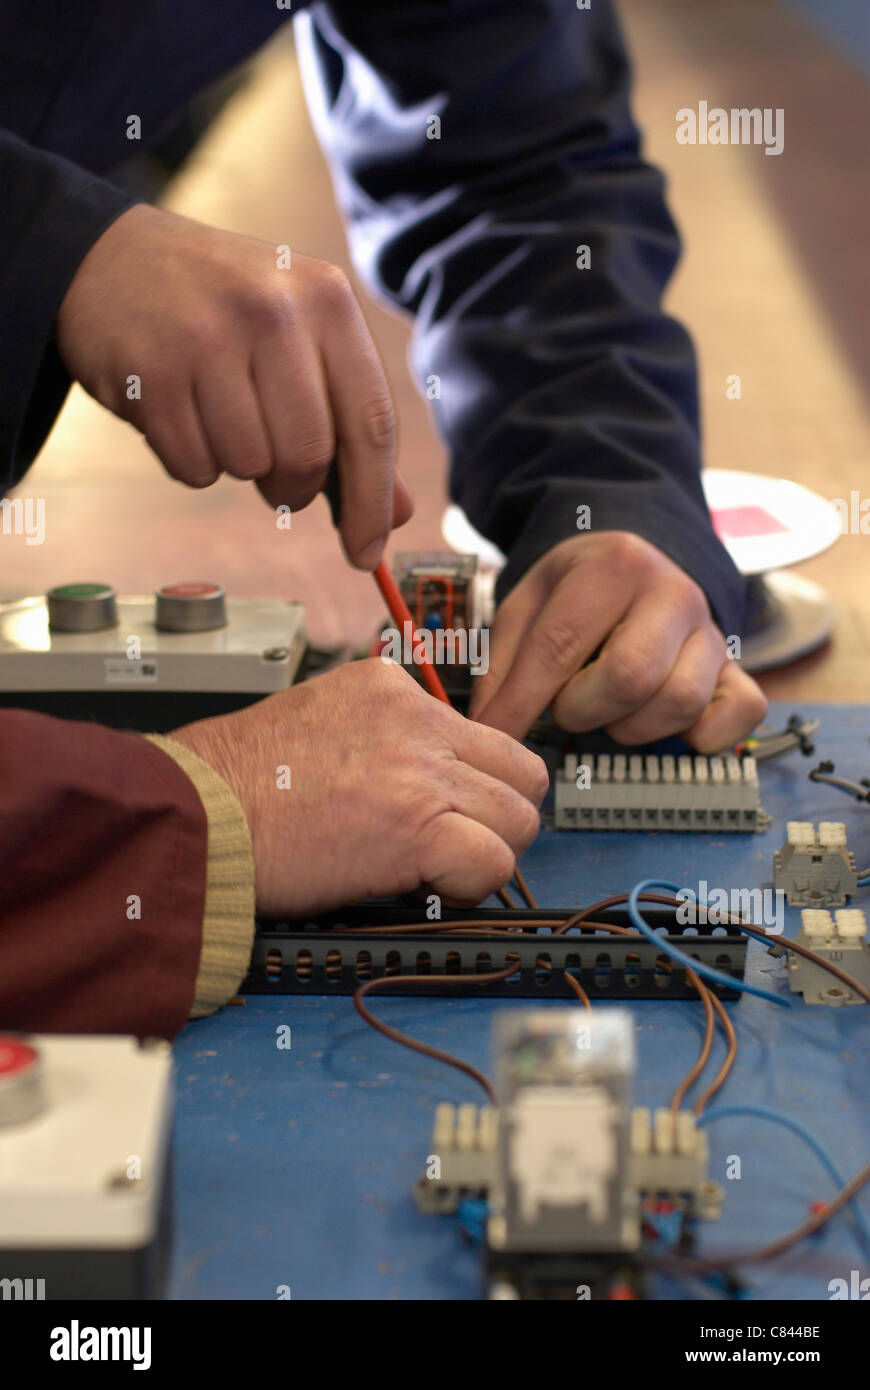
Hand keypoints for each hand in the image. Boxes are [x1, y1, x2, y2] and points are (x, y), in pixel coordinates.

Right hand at [55, 203, 412, 568]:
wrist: (112, 258)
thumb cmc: (224, 310)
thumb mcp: (301, 339)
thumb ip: (352, 424)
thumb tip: (395, 514)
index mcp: (327, 301)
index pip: (371, 423)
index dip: (372, 501)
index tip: (366, 552)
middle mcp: (273, 312)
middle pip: (309, 456)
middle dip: (293, 486)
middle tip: (274, 471)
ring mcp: (208, 338)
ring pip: (249, 466)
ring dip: (237, 466)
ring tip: (217, 415)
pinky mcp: (153, 372)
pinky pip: (194, 468)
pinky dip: (191, 462)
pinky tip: (179, 413)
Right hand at [170, 659, 547, 917]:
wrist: (196, 811)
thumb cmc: (236, 781)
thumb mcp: (317, 717)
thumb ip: (381, 733)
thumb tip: (425, 774)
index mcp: (391, 687)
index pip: (485, 736)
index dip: (478, 787)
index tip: (455, 813)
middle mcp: (416, 719)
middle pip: (522, 774)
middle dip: (500, 819)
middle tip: (460, 846)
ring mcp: (420, 771)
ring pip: (519, 819)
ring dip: (489, 854)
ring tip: (438, 869)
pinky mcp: (416, 825)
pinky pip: (493, 863)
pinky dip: (471, 886)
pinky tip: (430, 888)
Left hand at [469, 532, 766, 750]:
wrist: (635, 564)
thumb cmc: (574, 593)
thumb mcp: (525, 606)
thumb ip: (501, 663)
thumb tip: (488, 727)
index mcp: (614, 567)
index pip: (562, 646)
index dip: (522, 701)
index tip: (496, 735)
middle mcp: (674, 594)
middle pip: (630, 677)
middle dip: (582, 709)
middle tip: (566, 707)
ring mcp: (712, 633)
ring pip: (678, 703)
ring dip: (630, 727)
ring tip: (608, 711)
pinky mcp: (738, 669)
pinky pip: (740, 715)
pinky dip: (702, 738)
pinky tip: (664, 728)